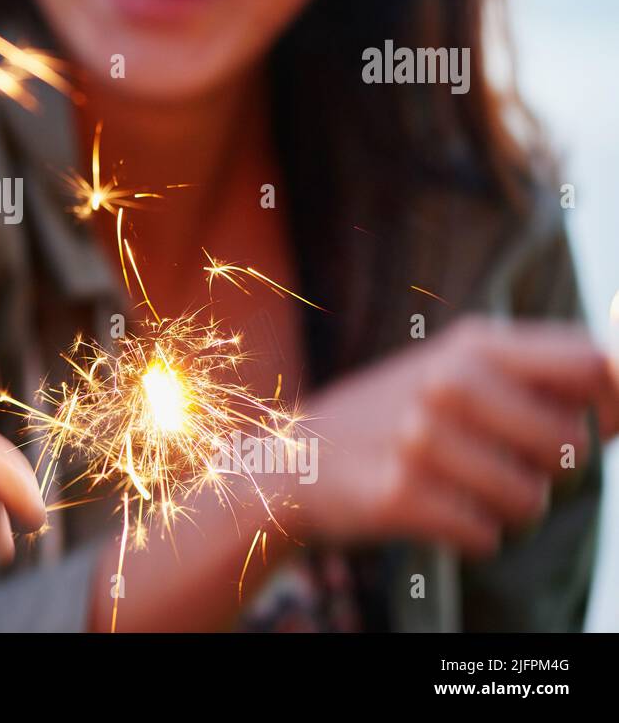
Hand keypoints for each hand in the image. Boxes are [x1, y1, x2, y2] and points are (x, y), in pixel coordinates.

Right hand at [276, 317, 617, 557]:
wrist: (293, 458)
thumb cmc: (395, 416)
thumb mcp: (454, 368)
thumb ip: (538, 376)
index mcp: (472, 344)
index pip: (592, 363)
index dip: (615, 403)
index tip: (598, 428)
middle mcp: (448, 383)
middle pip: (573, 443)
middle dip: (551, 470)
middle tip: (505, 464)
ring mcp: (422, 439)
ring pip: (532, 501)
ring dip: (509, 510)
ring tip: (465, 489)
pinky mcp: (401, 494)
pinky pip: (485, 537)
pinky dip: (471, 535)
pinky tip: (435, 511)